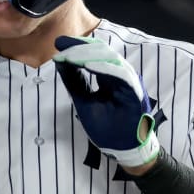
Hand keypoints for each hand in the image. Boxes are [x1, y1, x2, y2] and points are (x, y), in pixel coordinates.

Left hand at [53, 36, 158, 167]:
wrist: (123, 150)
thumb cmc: (107, 128)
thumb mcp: (83, 102)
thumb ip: (74, 82)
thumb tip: (60, 61)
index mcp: (110, 77)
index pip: (94, 54)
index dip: (77, 47)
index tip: (58, 43)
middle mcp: (121, 76)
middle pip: (102, 51)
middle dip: (79, 46)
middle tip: (60, 44)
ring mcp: (129, 82)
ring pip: (111, 58)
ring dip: (88, 54)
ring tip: (69, 55)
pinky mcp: (134, 92)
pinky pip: (120, 74)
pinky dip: (104, 67)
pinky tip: (87, 64)